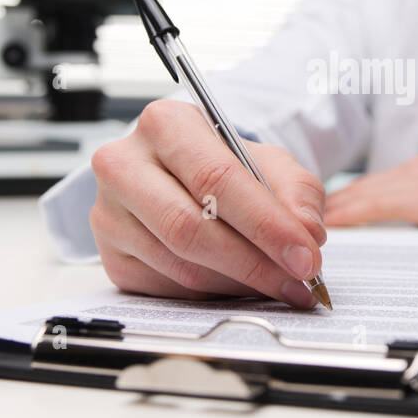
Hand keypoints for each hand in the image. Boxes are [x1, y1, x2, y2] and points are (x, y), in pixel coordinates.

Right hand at [89, 100, 326, 307]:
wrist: (180, 178)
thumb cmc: (223, 166)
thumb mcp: (268, 162)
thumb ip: (297, 191)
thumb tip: (307, 233)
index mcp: (165, 124)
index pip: (216, 179)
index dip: (265, 224)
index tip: (305, 256)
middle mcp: (124, 164)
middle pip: (189, 227)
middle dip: (254, 262)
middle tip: (297, 281)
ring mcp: (109, 214)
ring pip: (181, 265)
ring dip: (239, 283)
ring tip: (279, 284)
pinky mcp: (111, 257)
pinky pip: (169, 287)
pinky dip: (215, 293)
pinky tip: (240, 283)